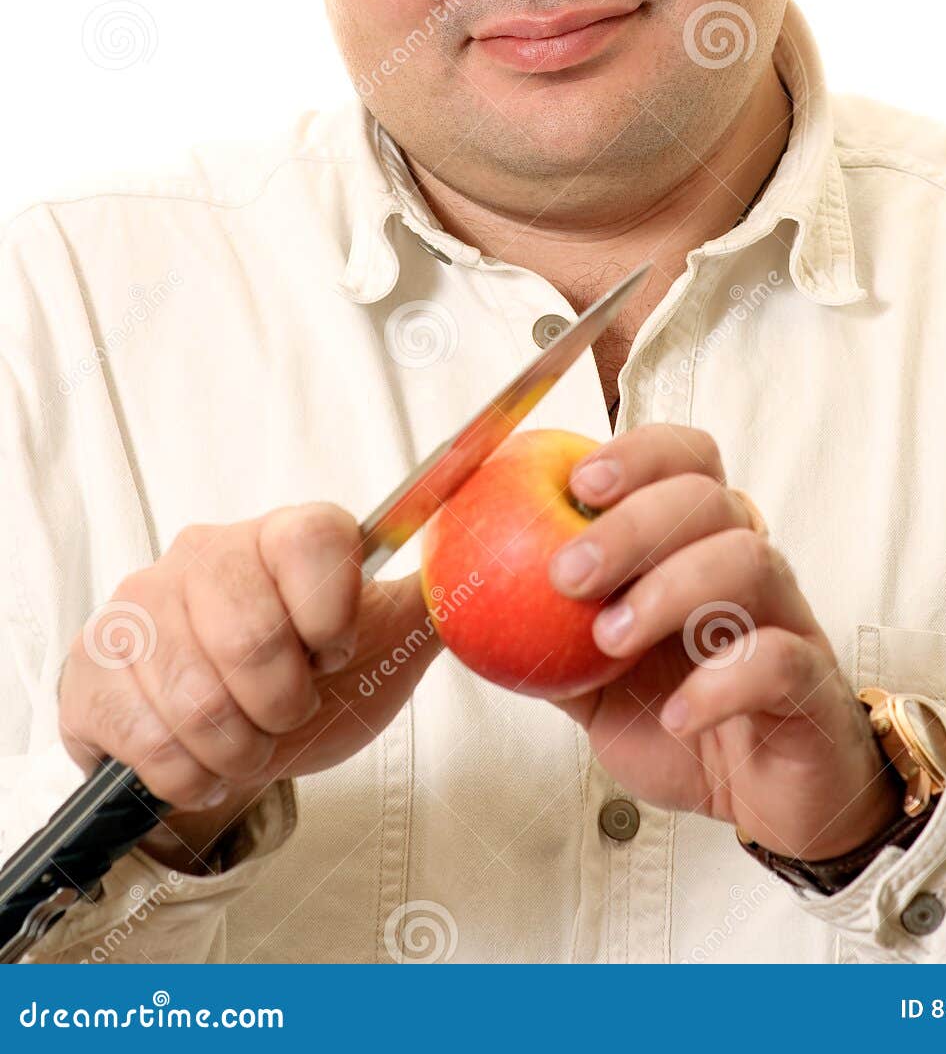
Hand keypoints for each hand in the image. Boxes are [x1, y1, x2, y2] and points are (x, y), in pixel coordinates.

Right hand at [59, 503, 439, 867]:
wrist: (231, 734)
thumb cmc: (314, 681)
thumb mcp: (387, 642)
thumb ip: (439, 602)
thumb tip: (491, 568)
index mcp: (285, 534)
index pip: (316, 539)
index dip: (334, 612)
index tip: (338, 650)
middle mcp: (206, 552)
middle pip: (250, 636)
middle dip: (284, 704)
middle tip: (290, 711)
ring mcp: (140, 604)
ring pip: (197, 700)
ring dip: (239, 748)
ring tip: (249, 739)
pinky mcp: (92, 666)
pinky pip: (146, 739)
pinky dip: (188, 773)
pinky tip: (201, 757)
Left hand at [546, 425, 900, 860]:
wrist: (767, 798)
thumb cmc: (684, 720)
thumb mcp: (592, 679)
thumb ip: (540, 635)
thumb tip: (454, 602)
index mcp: (700, 544)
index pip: (687, 459)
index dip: (637, 454)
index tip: (576, 483)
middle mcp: (750, 565)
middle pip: (708, 498)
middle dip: (632, 524)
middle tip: (568, 573)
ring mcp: (787, 619)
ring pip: (750, 560)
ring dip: (670, 590)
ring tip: (611, 641)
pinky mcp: (810, 685)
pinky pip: (777, 660)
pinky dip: (720, 682)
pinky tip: (678, 714)